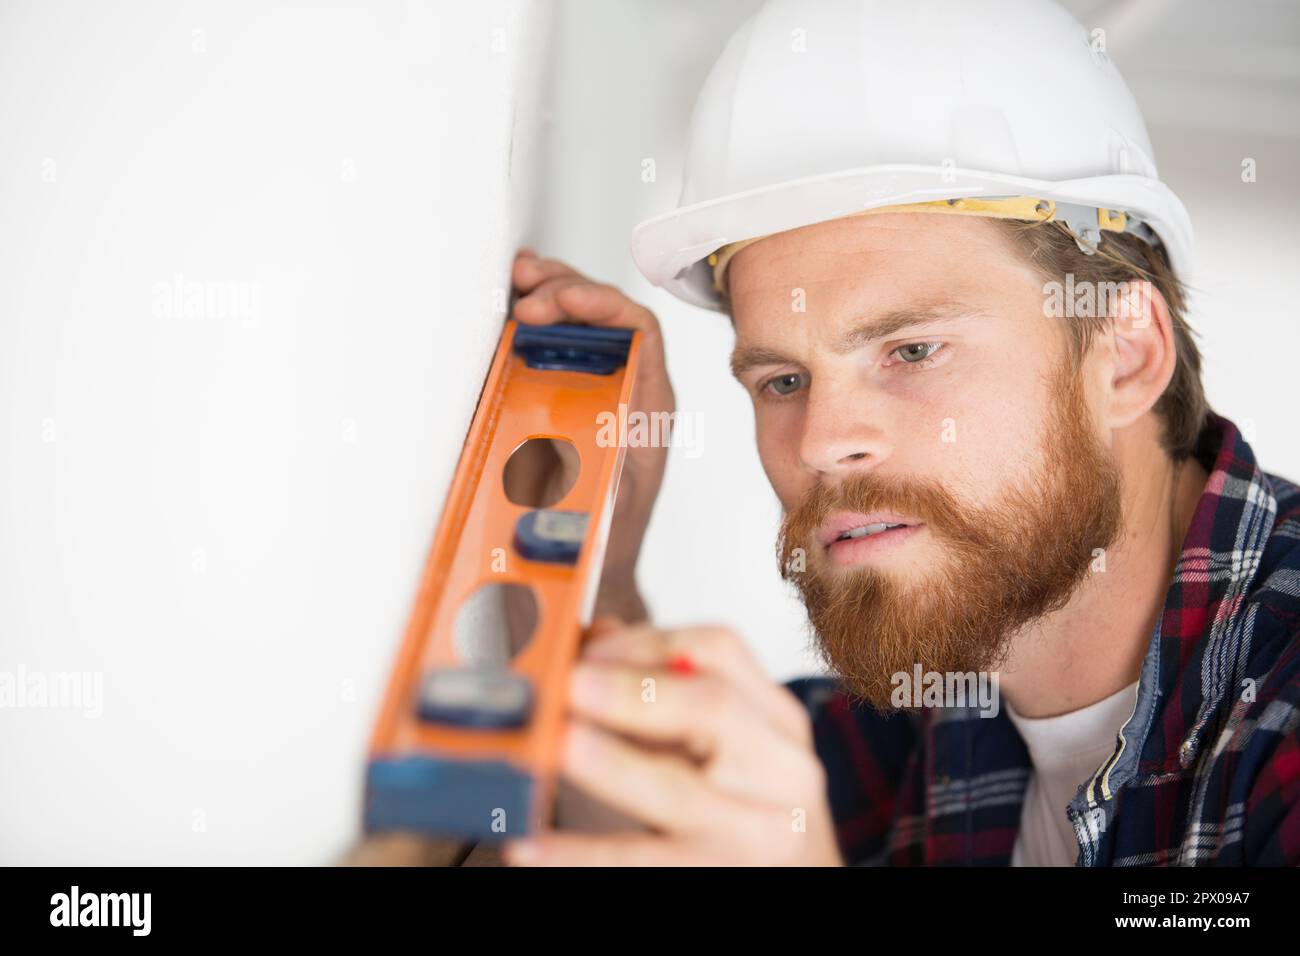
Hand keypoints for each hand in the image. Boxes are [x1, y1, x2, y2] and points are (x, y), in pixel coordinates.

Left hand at [502, 621, 844, 865]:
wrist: (793, 882)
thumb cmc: (743, 809)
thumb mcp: (718, 744)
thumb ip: (657, 691)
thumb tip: (587, 640)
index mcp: (775, 716)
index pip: (717, 650)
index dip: (642, 643)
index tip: (583, 651)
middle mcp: (780, 768)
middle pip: (712, 708)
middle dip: (632, 693)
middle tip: (570, 687)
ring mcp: (756, 831)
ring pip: (677, 791)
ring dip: (607, 764)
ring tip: (557, 746)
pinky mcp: (718, 879)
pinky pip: (643, 865)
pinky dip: (580, 855)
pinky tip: (532, 845)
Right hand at [510, 250, 673, 620]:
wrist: (597, 567)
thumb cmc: (601, 542)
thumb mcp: (596, 512)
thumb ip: (583, 483)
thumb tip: (550, 460)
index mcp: (648, 406)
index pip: (640, 331)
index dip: (603, 306)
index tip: (560, 302)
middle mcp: (631, 389)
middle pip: (610, 316)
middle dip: (567, 291)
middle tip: (526, 291)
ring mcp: (601, 390)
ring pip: (585, 324)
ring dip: (553, 293)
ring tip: (520, 281)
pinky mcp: (572, 397)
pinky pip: (560, 346)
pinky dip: (537, 320)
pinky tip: (514, 306)